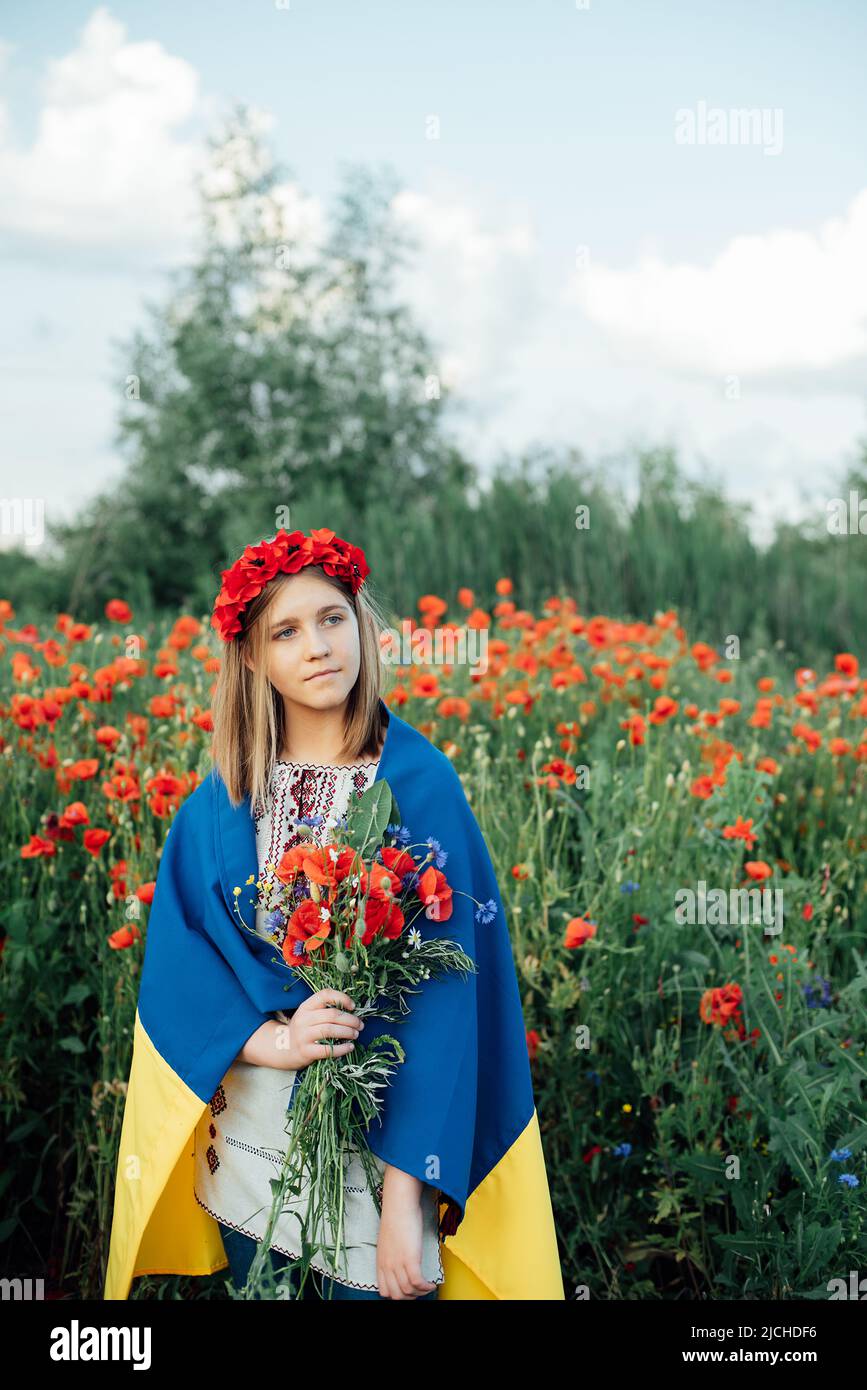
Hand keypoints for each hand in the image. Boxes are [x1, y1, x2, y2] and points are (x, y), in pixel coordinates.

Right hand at [275, 989, 363, 1070]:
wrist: (283, 1048)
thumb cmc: (303, 1030)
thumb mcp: (309, 1015)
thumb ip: (325, 1010)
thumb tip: (352, 1011)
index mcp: (306, 1006)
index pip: (325, 995)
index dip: (342, 998)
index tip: (353, 1007)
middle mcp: (303, 1019)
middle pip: (331, 1015)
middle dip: (350, 1019)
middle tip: (360, 1025)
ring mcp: (303, 1035)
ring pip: (330, 1030)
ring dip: (347, 1032)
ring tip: (356, 1034)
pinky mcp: (305, 1051)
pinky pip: (327, 1049)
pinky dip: (341, 1048)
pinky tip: (350, 1047)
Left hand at [376, 1182, 437, 1299]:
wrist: (399, 1204)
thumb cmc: (396, 1217)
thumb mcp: (388, 1240)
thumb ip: (391, 1254)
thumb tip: (400, 1261)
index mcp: (380, 1262)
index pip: (384, 1291)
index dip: (397, 1295)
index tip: (408, 1291)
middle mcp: (387, 1266)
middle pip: (396, 1296)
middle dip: (409, 1297)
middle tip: (420, 1291)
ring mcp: (398, 1264)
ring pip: (408, 1292)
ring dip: (420, 1293)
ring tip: (428, 1287)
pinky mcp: (410, 1259)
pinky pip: (417, 1283)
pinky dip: (426, 1287)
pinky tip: (432, 1284)